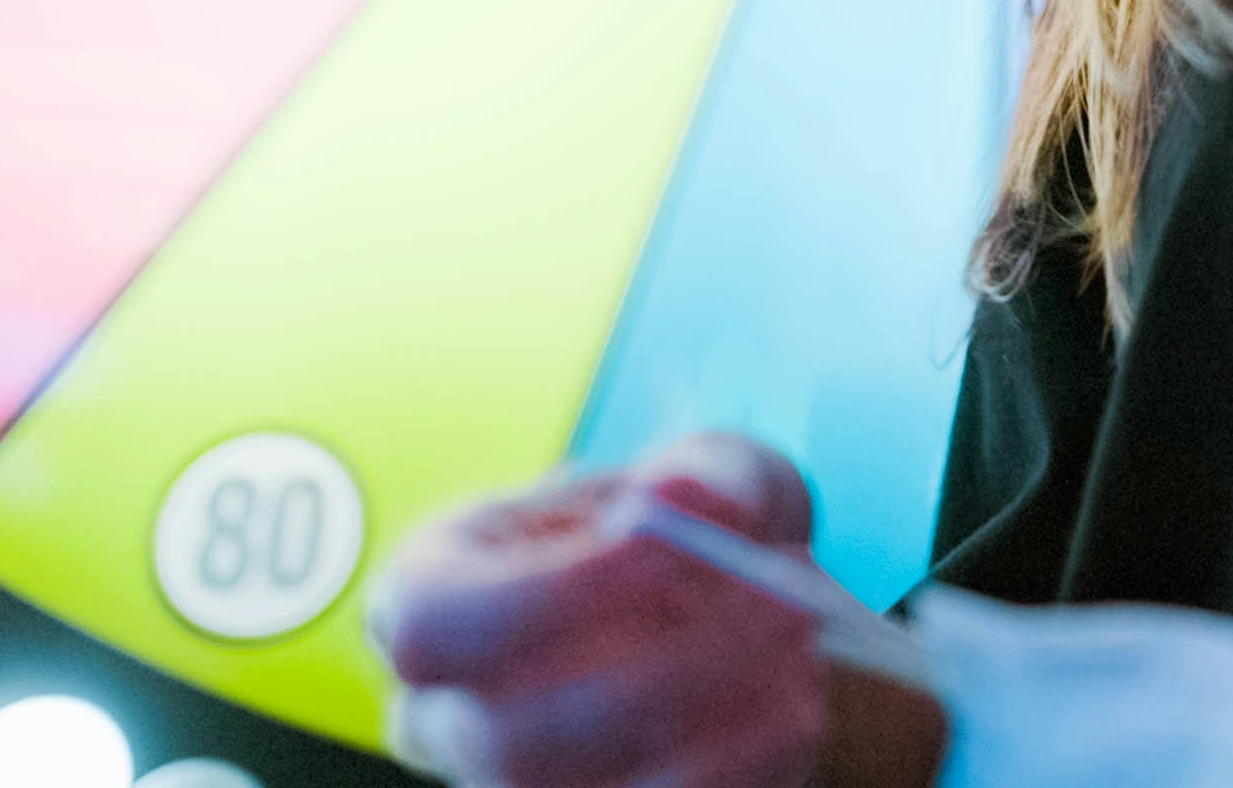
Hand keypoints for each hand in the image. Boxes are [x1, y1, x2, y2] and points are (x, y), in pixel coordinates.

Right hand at [365, 432, 846, 787]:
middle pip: (517, 735)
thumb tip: (683, 497)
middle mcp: (450, 718)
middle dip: (672, 669)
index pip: (439, 620)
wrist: (724, 618)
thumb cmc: (682, 534)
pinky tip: (797, 709)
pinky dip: (744, 772)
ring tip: (800, 652)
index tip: (669, 540)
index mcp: (432, 597)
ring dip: (718, 733)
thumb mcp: (697, 473)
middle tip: (786, 601)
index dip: (552, 590)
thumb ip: (699, 476)